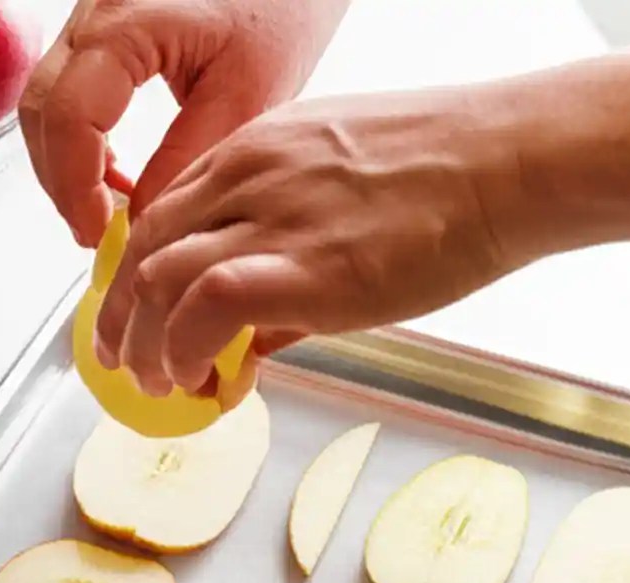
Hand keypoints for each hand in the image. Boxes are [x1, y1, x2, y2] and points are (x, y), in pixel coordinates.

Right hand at [19, 0, 346, 246]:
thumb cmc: (283, 0)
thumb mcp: (247, 94)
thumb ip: (187, 161)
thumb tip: (143, 223)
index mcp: (125, 25)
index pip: (70, 121)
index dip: (74, 190)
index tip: (98, 237)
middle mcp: (94, 12)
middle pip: (42, 111)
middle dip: (62, 182)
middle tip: (97, 233)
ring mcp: (91, 13)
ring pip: (46, 100)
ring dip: (66, 161)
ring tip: (107, 210)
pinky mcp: (102, 23)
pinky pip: (67, 85)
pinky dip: (79, 135)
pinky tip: (115, 170)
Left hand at [94, 89, 545, 395]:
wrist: (510, 160)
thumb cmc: (450, 171)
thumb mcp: (343, 184)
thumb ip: (290, 249)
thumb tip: (258, 336)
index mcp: (253, 150)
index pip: (165, 215)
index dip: (138, 274)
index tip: (136, 313)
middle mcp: (245, 177)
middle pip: (143, 248)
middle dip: (118, 314)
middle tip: (120, 358)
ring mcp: (269, 219)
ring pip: (155, 279)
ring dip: (142, 342)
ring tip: (154, 384)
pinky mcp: (301, 268)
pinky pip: (203, 307)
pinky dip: (183, 348)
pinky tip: (193, 380)